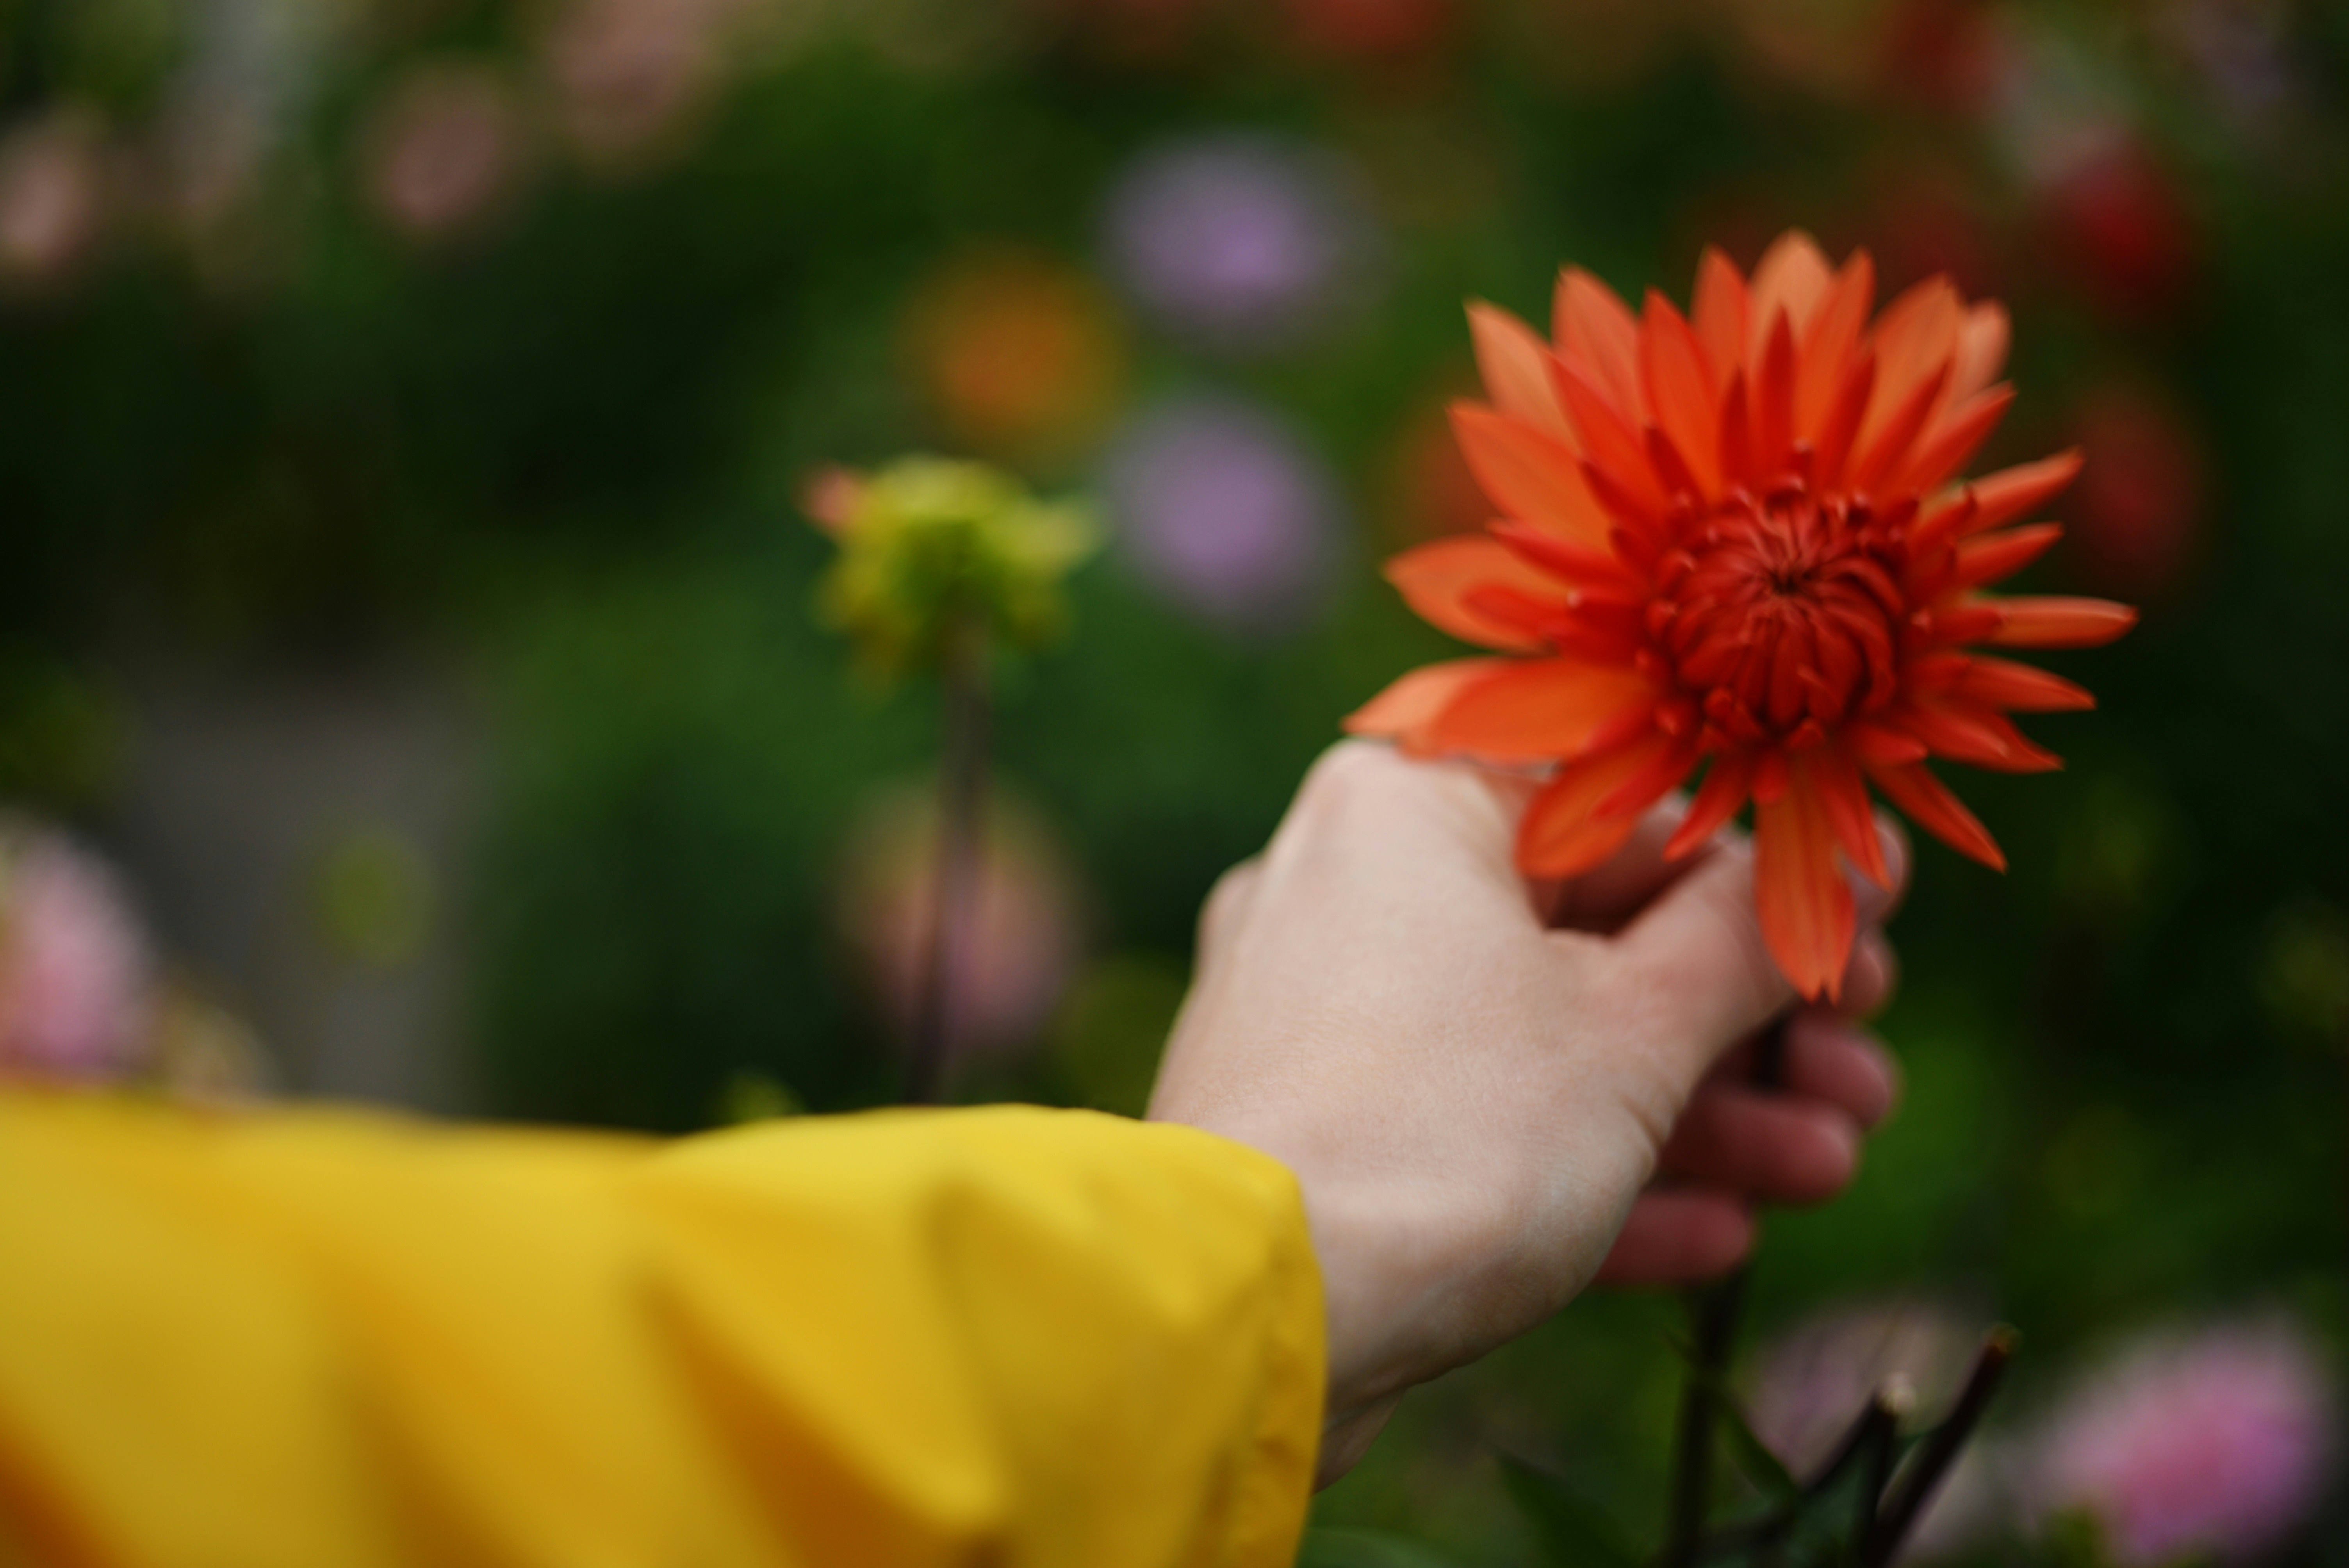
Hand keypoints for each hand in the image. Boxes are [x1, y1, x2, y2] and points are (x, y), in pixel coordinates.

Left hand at [1147, 742, 1904, 1485]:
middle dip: (1743, 1028)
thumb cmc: (1448, 1136)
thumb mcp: (1635, 1031)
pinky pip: (1471, 1124)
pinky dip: (1589, 1170)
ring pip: (1540, 1043)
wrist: (1252, 1316)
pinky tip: (1717, 1235)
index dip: (1762, 889)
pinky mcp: (1313, 1126)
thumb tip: (1846, 869)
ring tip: (1821, 1168)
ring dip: (1694, 1112)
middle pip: (1588, 937)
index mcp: (1411, 806)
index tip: (1862, 953)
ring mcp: (1319, 1012)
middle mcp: (1347, 885)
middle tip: (1865, 1083)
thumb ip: (1746, 941)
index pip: (1625, 813)